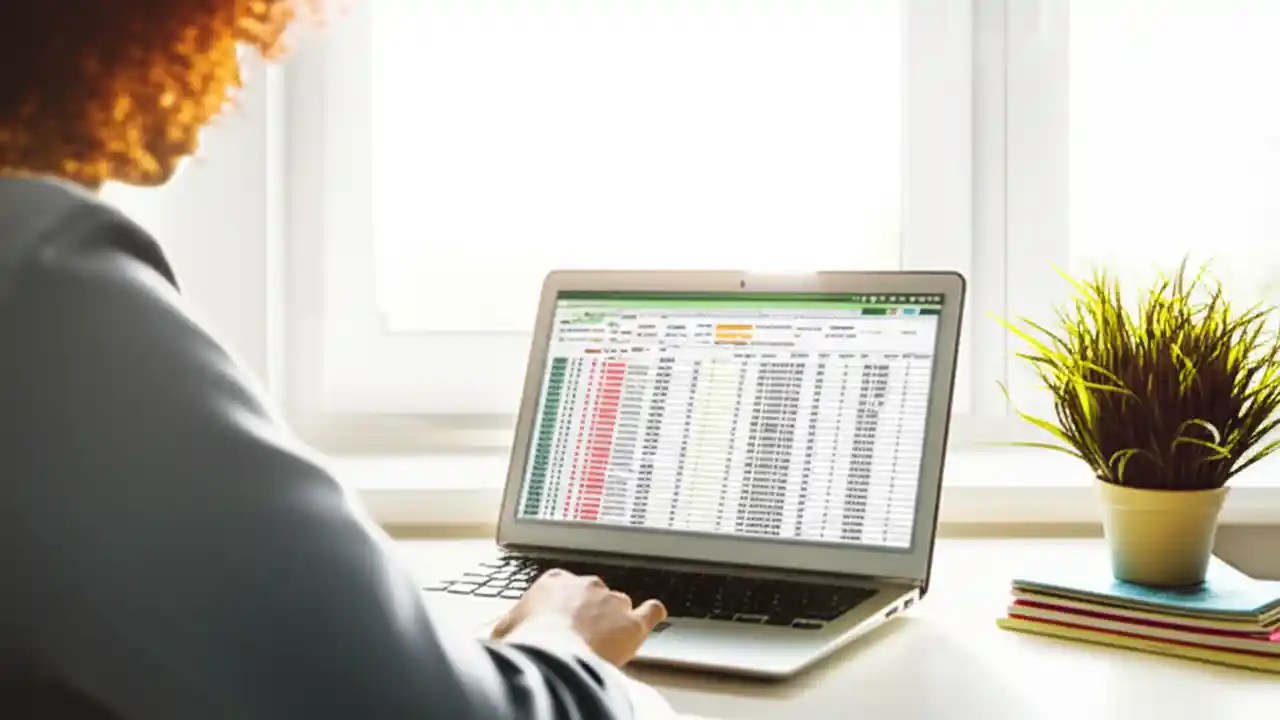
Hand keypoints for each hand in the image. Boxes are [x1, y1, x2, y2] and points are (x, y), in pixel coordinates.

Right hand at [491, 569, 667, 665]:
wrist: (551, 653)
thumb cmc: (527, 641)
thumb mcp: (506, 629)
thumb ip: (511, 625)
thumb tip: (500, 634)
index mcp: (555, 581)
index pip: (564, 589)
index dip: (564, 608)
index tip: (560, 622)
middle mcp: (587, 585)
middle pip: (594, 597)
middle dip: (590, 616)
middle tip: (580, 639)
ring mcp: (613, 601)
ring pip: (620, 607)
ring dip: (615, 623)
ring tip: (607, 644)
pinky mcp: (633, 622)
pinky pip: (651, 610)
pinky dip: (652, 614)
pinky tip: (651, 617)